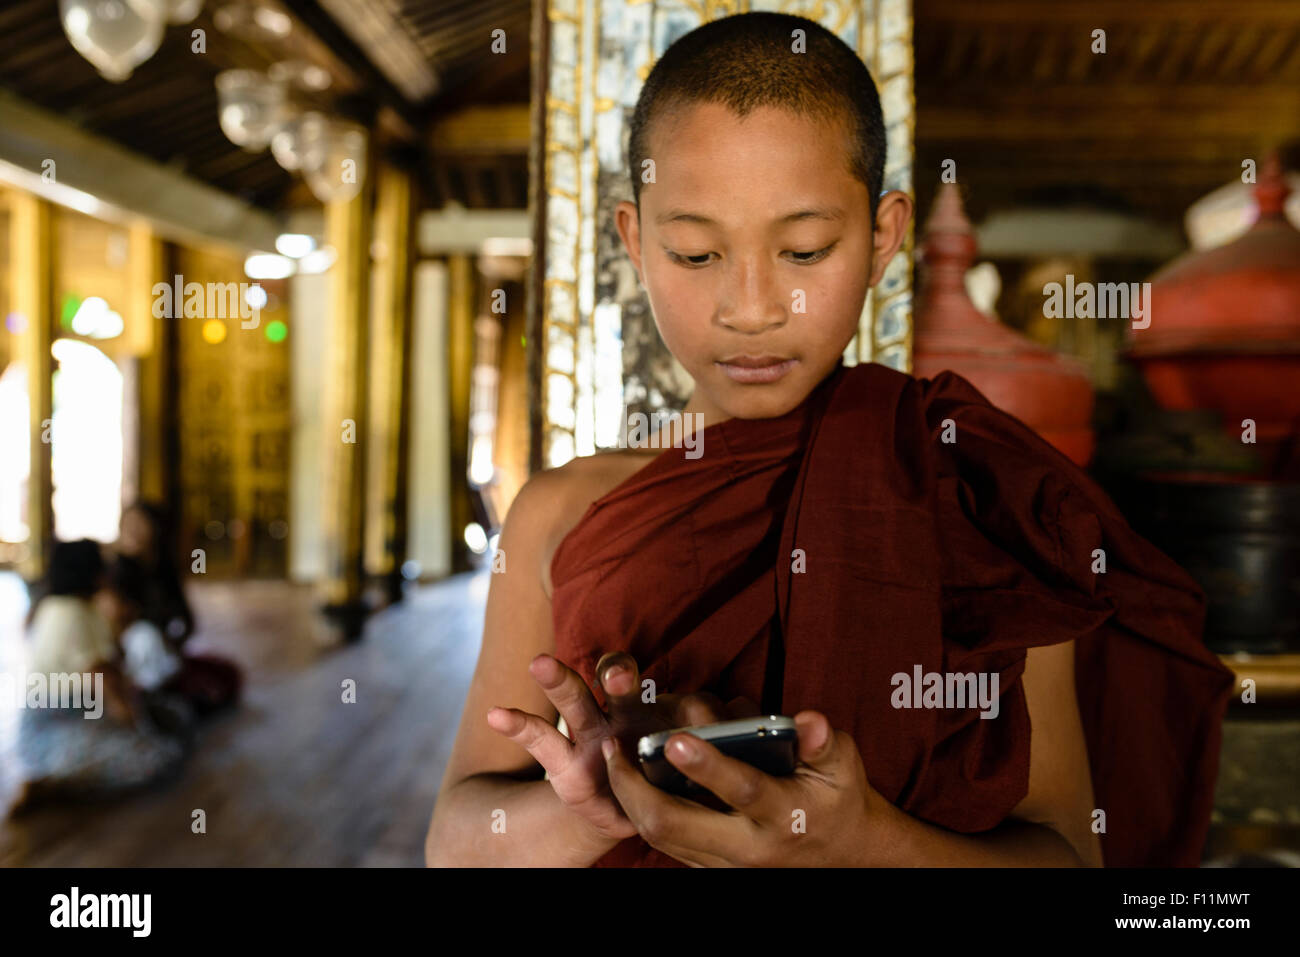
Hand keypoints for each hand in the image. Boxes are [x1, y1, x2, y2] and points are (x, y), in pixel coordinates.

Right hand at [487, 652, 758, 841]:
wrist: (638, 808)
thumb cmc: (683, 778)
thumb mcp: (717, 761)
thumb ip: (750, 734)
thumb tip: (812, 726)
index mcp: (670, 713)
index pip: (680, 695)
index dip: (693, 705)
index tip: (706, 716)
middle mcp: (628, 715)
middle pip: (623, 685)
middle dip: (620, 675)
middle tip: (621, 675)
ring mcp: (593, 734)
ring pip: (578, 700)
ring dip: (562, 681)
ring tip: (541, 663)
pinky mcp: (566, 761)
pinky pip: (540, 737)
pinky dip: (518, 722)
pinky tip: (497, 713)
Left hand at [601, 709, 885, 866]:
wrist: (844, 854)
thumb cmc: (838, 797)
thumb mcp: (842, 765)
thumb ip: (822, 742)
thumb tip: (808, 720)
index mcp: (784, 815)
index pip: (742, 790)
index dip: (708, 765)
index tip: (676, 739)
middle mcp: (750, 846)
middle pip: (677, 825)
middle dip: (637, 788)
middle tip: (614, 749)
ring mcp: (726, 862)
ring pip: (662, 837)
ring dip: (631, 798)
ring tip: (613, 759)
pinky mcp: (712, 867)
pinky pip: (667, 843)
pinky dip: (642, 812)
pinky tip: (630, 781)